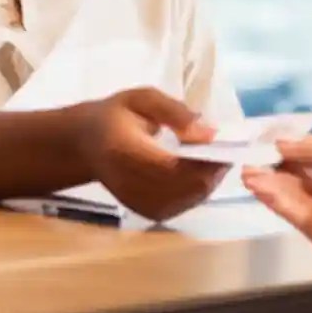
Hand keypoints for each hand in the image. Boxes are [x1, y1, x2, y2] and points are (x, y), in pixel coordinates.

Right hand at [77, 88, 227, 220]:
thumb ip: (176, 113)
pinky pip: (182, 206)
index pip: (171, 165)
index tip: (224, 142)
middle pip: (184, 186)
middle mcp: (129, 184)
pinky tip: (199, 173)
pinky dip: (197, 191)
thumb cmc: (117, 116)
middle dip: (212, 170)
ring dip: (208, 181)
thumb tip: (211, 134)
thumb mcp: (143, 99)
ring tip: (214, 159)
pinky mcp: (146, 213)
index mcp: (124, 150)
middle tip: (225, 150)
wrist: (86, 145)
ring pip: (187, 200)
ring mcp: (137, 203)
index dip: (204, 159)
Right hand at [242, 136, 311, 279]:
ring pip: (296, 197)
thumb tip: (281, 141)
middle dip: (275, 170)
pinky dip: (280, 203)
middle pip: (302, 178)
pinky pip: (299, 216)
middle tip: (247, 163)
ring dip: (272, 186)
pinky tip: (261, 191)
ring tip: (246, 176)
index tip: (265, 144)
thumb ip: (311, 149)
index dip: (291, 150)